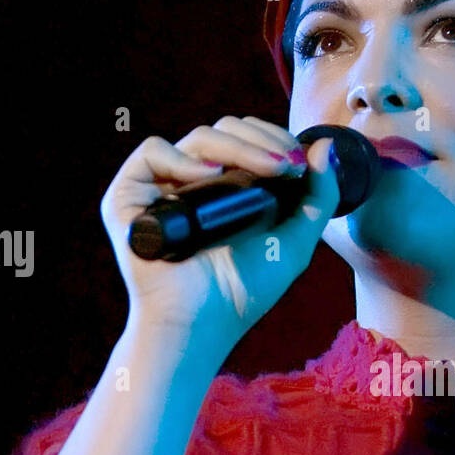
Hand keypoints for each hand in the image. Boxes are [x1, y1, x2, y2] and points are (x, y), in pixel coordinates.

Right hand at [100, 116, 338, 366]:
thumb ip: (316, 197)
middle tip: (287, 164)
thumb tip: (324, 145)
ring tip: (267, 169)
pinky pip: (153, 152)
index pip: (247, 140)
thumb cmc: (243, 290)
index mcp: (226, 184)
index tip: (299, 162)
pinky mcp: (130, 193)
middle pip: (225, 131)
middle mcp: (192, 178)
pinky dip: (184, 158)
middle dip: (262, 139)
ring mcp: (161, 184)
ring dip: (240, 146)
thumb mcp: (294, 242)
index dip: (274, 139)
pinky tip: (211, 175)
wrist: (203, 323)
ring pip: (199, 138)